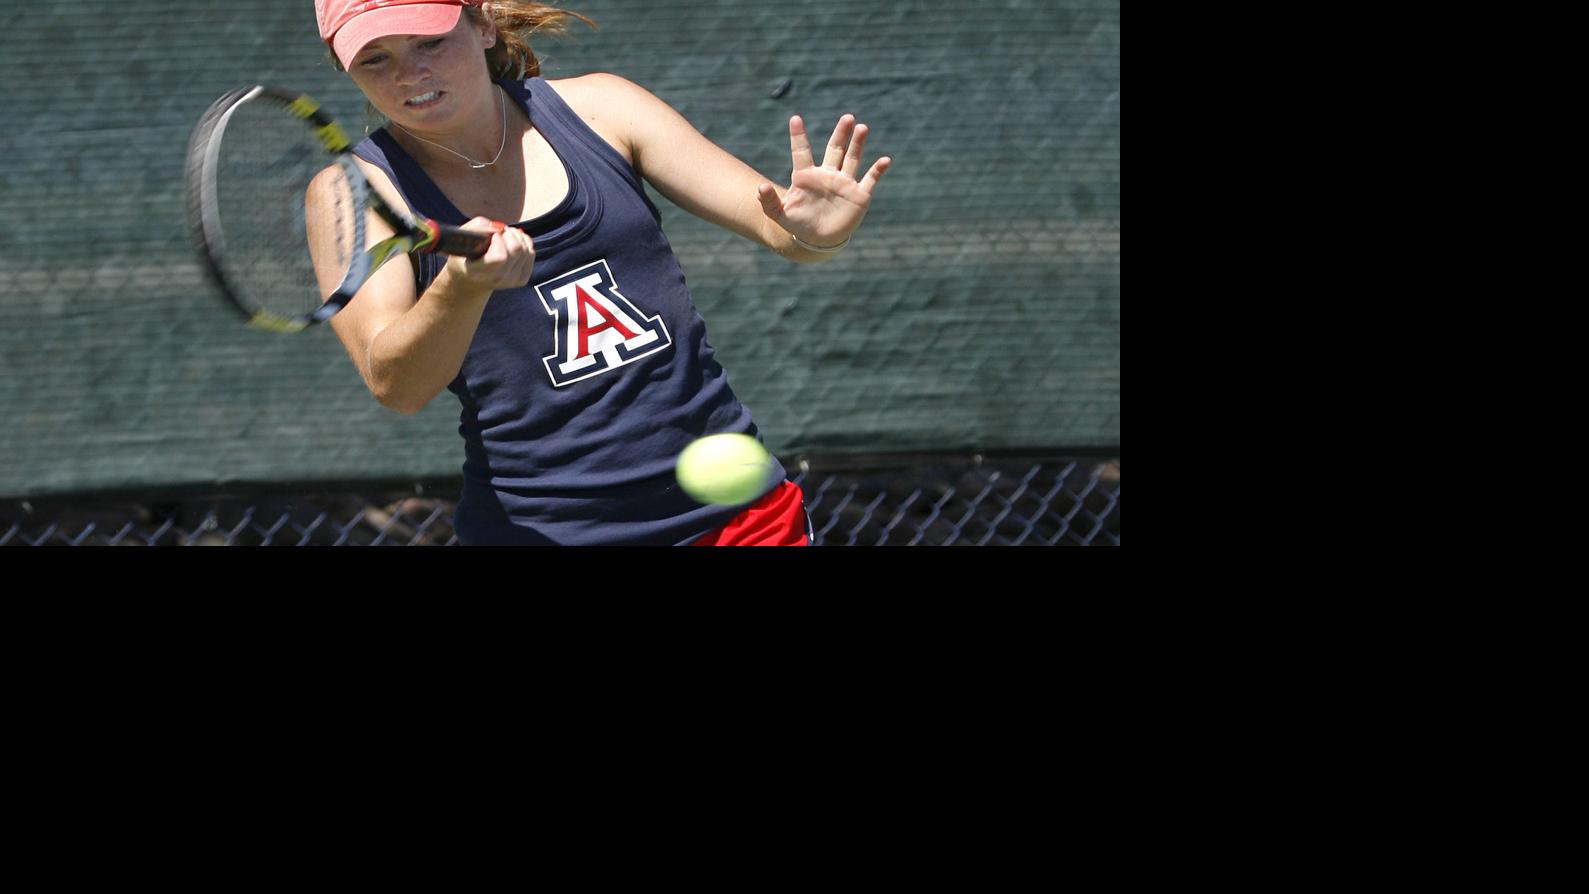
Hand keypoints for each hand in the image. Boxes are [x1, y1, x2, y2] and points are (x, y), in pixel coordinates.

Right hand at [446, 218, 535, 289]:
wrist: (471, 278)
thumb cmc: (466, 253)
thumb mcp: (463, 237)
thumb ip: (479, 227)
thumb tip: (499, 228)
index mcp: (477, 271)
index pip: (500, 257)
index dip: (499, 240)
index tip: (492, 236)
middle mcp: (496, 279)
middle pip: (516, 249)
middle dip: (509, 234)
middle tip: (500, 233)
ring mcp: (511, 281)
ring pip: (526, 250)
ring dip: (516, 237)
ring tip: (505, 236)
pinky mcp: (522, 279)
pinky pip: (531, 253)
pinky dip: (524, 242)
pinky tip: (512, 242)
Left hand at [756, 114, 891, 248]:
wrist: (819, 240)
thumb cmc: (798, 224)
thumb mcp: (779, 215)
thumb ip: (768, 202)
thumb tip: (760, 187)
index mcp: (806, 176)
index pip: (801, 151)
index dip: (798, 136)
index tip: (794, 119)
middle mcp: (827, 175)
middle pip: (835, 149)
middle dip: (840, 133)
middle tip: (847, 117)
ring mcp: (844, 183)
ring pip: (852, 159)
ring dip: (857, 144)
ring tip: (862, 128)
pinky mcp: (859, 195)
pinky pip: (870, 179)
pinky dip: (878, 170)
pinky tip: (885, 160)